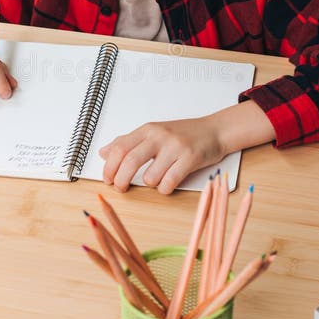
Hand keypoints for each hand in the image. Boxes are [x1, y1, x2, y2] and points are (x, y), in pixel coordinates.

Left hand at [99, 102, 275, 194]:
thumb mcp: (153, 132)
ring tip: (156, 179)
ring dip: (149, 184)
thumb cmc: (184, 134)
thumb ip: (128, 142)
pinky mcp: (190, 158)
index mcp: (147, 129)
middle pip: (130, 161)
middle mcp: (159, 136)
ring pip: (150, 176)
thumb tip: (103, 153)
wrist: (214, 130)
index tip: (107, 179)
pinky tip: (167, 184)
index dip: (109, 166)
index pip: (119, 147)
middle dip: (121, 180)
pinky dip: (164, 189)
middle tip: (121, 187)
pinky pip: (169, 182)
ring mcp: (175, 147)